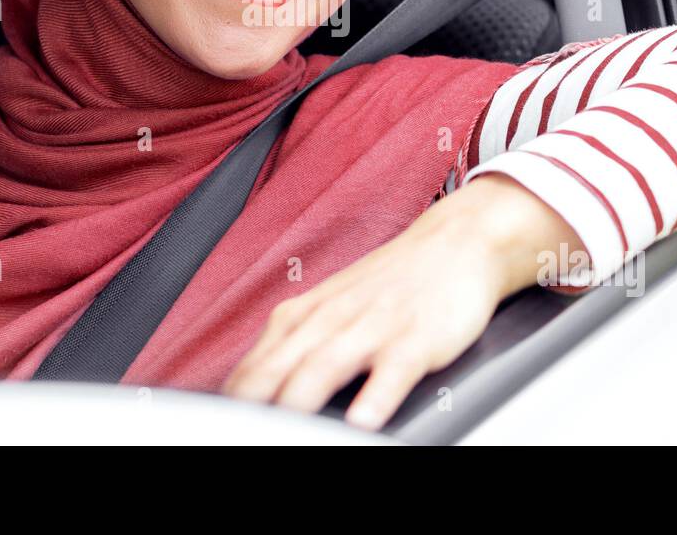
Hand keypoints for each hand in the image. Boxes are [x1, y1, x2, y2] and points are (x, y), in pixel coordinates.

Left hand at [220, 173, 581, 430]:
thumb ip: (292, 349)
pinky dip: (375, 397)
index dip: (234, 403)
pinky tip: (363, 422)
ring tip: (289, 435)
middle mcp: (330, 321)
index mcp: (303, 316)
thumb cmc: (389, 285)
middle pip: (279, 370)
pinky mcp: (416, 338)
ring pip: (324, 368)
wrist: (455, 242)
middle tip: (241, 435)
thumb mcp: (330, 309)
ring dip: (301, 403)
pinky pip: (392, 371)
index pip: (253, 369)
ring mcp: (373, 328)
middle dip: (254, 409)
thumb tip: (249, 394)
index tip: (221, 429)